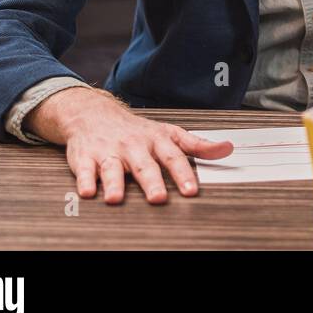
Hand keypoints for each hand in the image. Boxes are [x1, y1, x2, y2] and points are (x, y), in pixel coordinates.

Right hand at [25, 86, 234, 204]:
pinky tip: (88, 192)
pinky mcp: (85, 158)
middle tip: (158, 198)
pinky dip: (85, 180)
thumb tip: (228, 149)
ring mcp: (109, 151)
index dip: (183, 175)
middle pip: (143, 165)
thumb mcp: (170, 133)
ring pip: (112, 168)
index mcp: (156, 141)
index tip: (191, 191)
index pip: (173, 158)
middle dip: (151, 182)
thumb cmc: (137, 130)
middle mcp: (134, 146)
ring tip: (116, 198)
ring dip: (114, 183)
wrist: (94, 113)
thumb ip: (198, 145)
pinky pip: (84, 170)